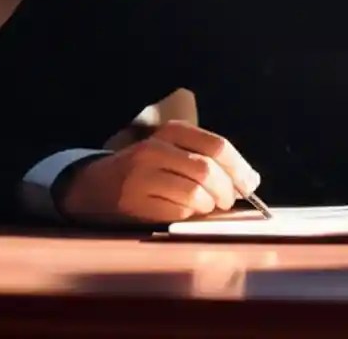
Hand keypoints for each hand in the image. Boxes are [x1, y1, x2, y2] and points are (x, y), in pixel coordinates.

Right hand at [59, 120, 261, 223]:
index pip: (217, 146)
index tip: (250, 183)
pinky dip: (190, 215)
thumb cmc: (146, 169)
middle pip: (207, 169)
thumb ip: (211, 161)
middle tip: (228, 200)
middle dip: (226, 189)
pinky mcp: (136, 202)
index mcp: (171, 132)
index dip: (239, 167)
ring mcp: (143, 176)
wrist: (96, 186)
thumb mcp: (175, 153)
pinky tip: (184, 211)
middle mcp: (155, 149)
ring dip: (209, 205)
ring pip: (195, 192)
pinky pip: (178, 211)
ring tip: (206, 206)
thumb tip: (252, 180)